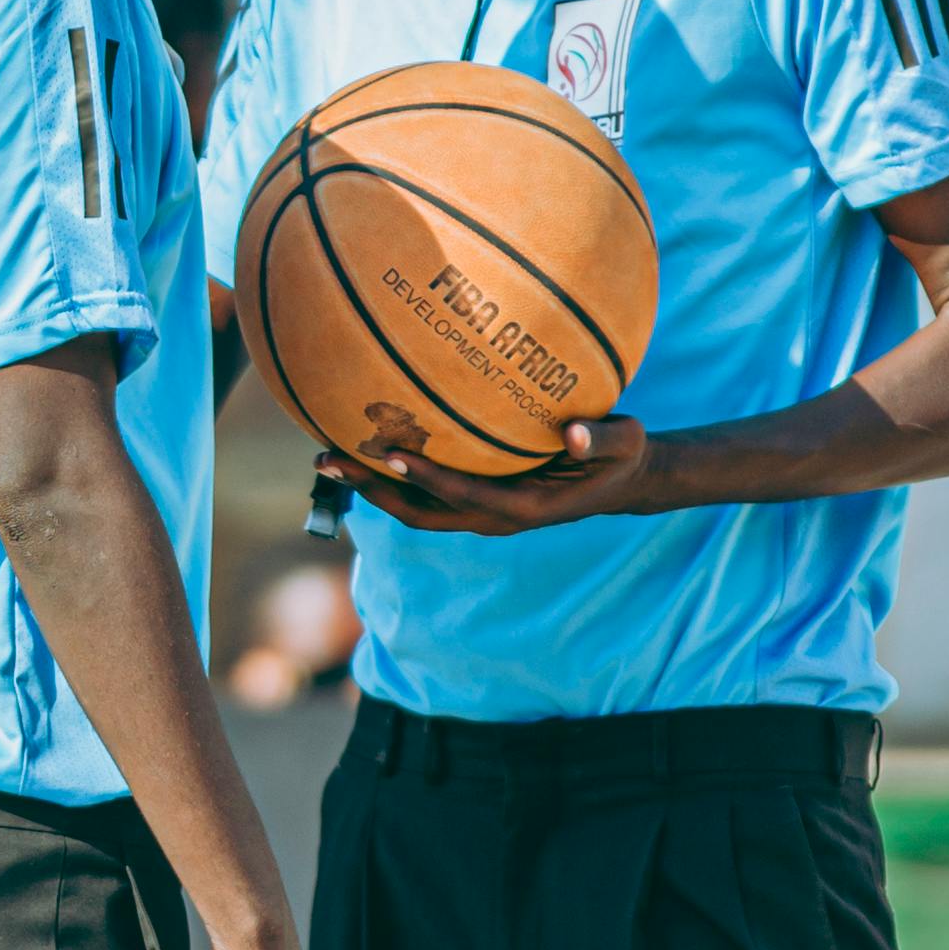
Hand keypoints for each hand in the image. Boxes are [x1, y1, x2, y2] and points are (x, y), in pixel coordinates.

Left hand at [329, 412, 653, 535]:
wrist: (618, 480)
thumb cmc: (620, 455)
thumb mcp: (624, 442)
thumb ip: (599, 438)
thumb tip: (572, 434)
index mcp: (523, 507)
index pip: (463, 495)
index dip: (426, 477)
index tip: (390, 452)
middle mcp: (490, 515)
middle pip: (417, 511)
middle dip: (371, 490)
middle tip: (326, 461)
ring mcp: (477, 509)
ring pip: (411, 506)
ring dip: (368, 485)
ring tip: (325, 458)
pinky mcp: (472, 496)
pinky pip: (421, 490)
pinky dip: (389, 472)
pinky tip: (362, 442)